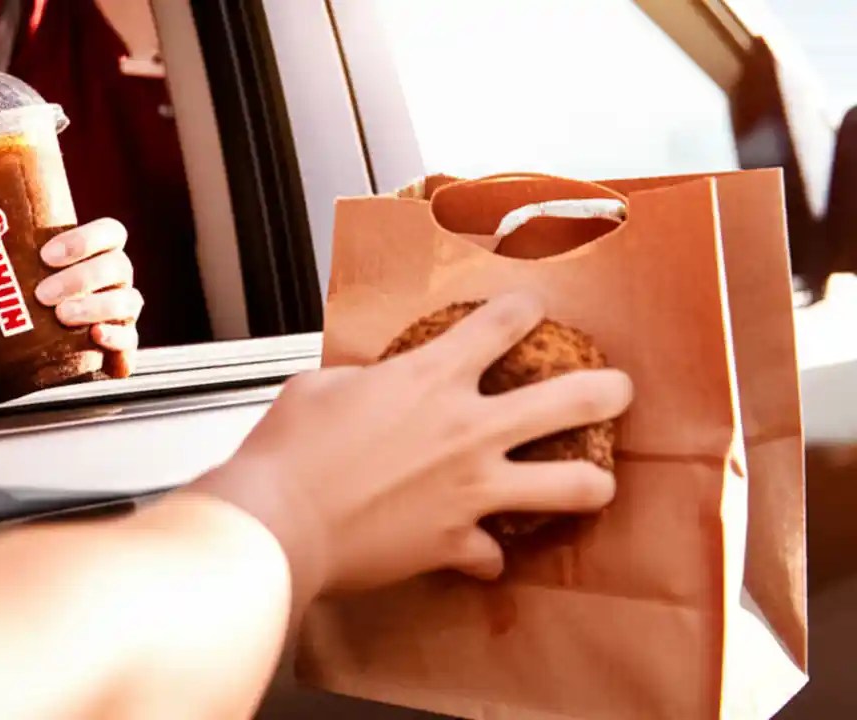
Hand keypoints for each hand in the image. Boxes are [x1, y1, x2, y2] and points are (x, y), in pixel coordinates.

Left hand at [0, 218, 142, 377]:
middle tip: (44, 294)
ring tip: (63, 318)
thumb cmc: (30, 314)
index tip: (47, 255)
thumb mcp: (0, 301)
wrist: (50, 359)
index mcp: (93, 256)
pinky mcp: (125, 344)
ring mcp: (124, 310)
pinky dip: (117, 337)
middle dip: (81, 277)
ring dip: (96, 306)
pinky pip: (132, 338)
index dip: (84, 239)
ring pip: (127, 299)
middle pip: (117, 265)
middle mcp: (115, 280)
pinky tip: (95, 337)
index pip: (109, 233)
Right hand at [192, 293, 632, 612]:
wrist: (280, 521)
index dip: (525, 310)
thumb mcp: (320, 386)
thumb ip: (362, 380)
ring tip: (598, 483)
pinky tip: (484, 557)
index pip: (503, 323)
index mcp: (432, 377)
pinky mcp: (457, 543)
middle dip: (607, 390)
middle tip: (617, 390)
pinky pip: (493, 554)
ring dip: (591, 483)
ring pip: (572, 485)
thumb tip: (369, 386)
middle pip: (572, 399)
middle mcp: (469, 429)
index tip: (532, 311)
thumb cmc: (290, 450)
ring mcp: (473, 489)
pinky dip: (488, 555)